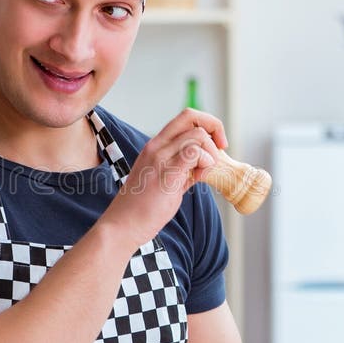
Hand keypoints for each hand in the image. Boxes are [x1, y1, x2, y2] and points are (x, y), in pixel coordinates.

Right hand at [100, 108, 227, 247]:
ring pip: (197, 135)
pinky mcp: (166, 174)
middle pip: (191, 116)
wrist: (122, 226)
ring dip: (211, 152)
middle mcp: (156, 146)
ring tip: (204, 172)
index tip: (217, 144)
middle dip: (214, 128)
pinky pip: (193, 153)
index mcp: (155, 146)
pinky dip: (205, 162)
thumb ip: (183, 170)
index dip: (207, 125)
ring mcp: (160, 159)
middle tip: (221, 149)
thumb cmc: (142, 208)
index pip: (185, 118)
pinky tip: (200, 178)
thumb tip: (204, 165)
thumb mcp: (165, 181)